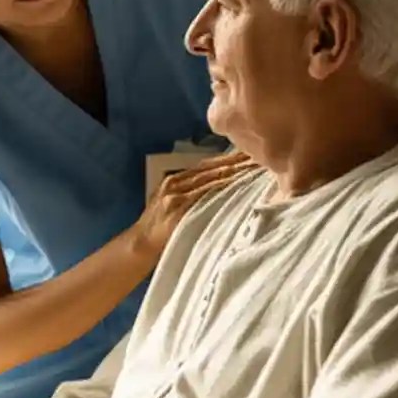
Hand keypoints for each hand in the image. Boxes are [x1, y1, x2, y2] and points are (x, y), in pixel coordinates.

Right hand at [130, 151, 254, 259]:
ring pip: (209, 178)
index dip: (228, 158)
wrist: (140, 245)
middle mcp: (175, 183)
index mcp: (175, 180)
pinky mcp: (178, 208)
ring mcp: (176, 195)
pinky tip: (235, 183)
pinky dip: (220, 187)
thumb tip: (220, 188)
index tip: (249, 152)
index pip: (206, 165)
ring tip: (252, 166)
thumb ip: (191, 194)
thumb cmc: (160, 228)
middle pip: (210, 168)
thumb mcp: (172, 204)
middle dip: (234, 161)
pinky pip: (203, 194)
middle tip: (257, 154)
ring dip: (232, 171)